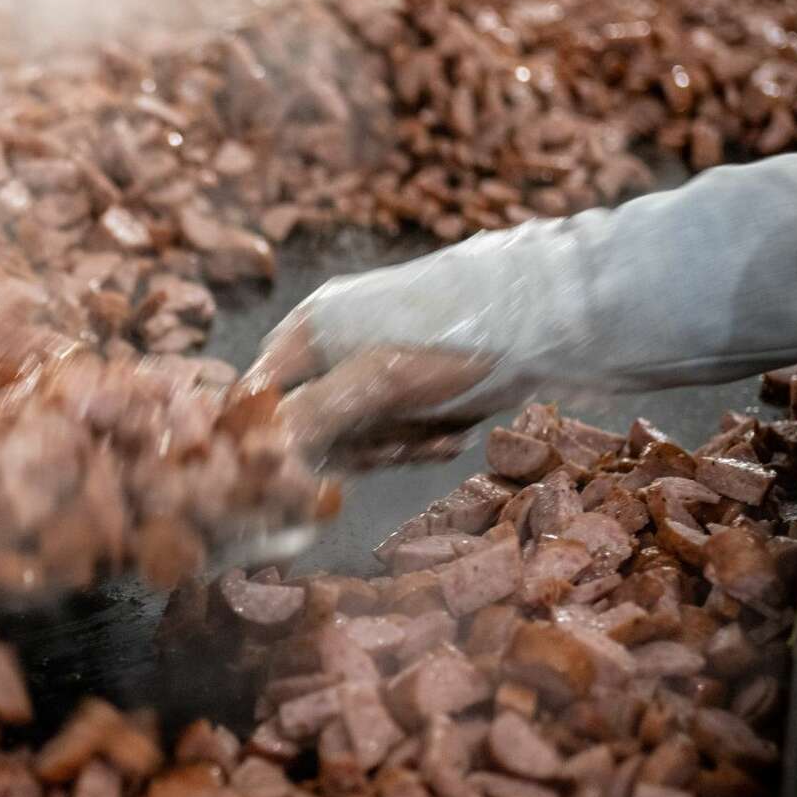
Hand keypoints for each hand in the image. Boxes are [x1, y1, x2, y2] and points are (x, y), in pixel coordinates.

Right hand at [228, 313, 494, 468]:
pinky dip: (420, 442)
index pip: (256, 392)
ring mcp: (365, 373)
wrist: (541, 322)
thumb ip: (316, 414)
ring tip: (440, 431)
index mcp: (308, 330)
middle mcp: (328, 350)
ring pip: (353, 440)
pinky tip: (453, 432)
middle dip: (357, 446)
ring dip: (397, 446)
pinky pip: (390, 437)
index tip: (292, 475)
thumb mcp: (381, 379)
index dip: (268, 436)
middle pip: (306, 426)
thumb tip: (259, 453)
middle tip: (402, 443)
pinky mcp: (401, 393)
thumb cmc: (453, 336)